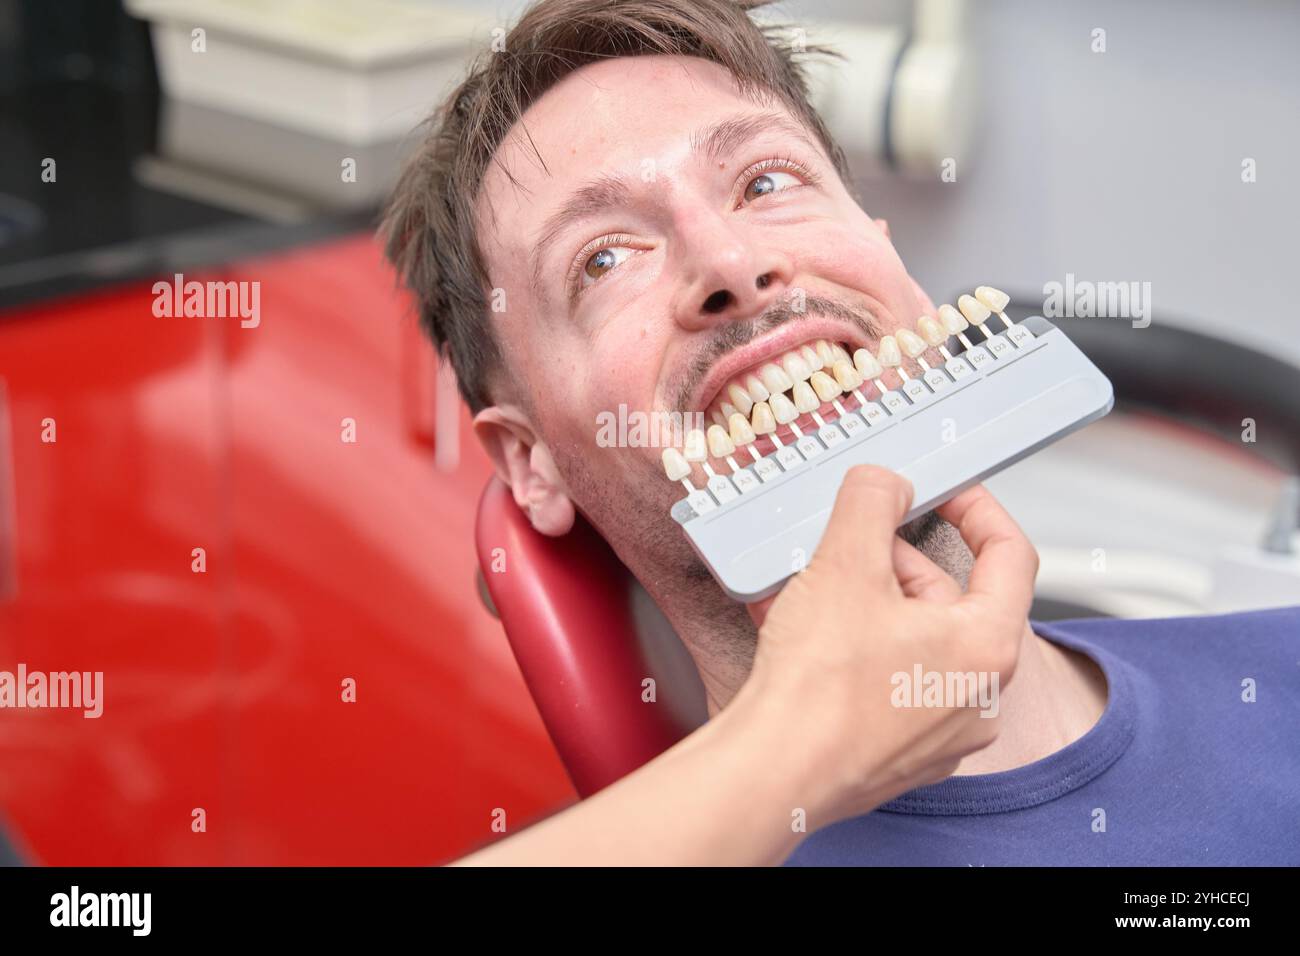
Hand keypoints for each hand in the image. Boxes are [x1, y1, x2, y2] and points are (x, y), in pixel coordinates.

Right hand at [731, 465, 1036, 830]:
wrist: (774, 772)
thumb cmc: (819, 691)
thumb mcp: (844, 564)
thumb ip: (872, 504)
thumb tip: (883, 484)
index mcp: (987, 646)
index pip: (1010, 554)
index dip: (976, 509)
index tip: (946, 494)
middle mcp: (977, 696)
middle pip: (951, 600)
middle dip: (898, 562)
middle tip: (853, 543)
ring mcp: (939, 732)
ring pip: (916, 642)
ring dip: (870, 604)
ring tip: (814, 587)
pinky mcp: (899, 753)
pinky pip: (888, 681)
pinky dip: (854, 649)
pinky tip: (805, 632)